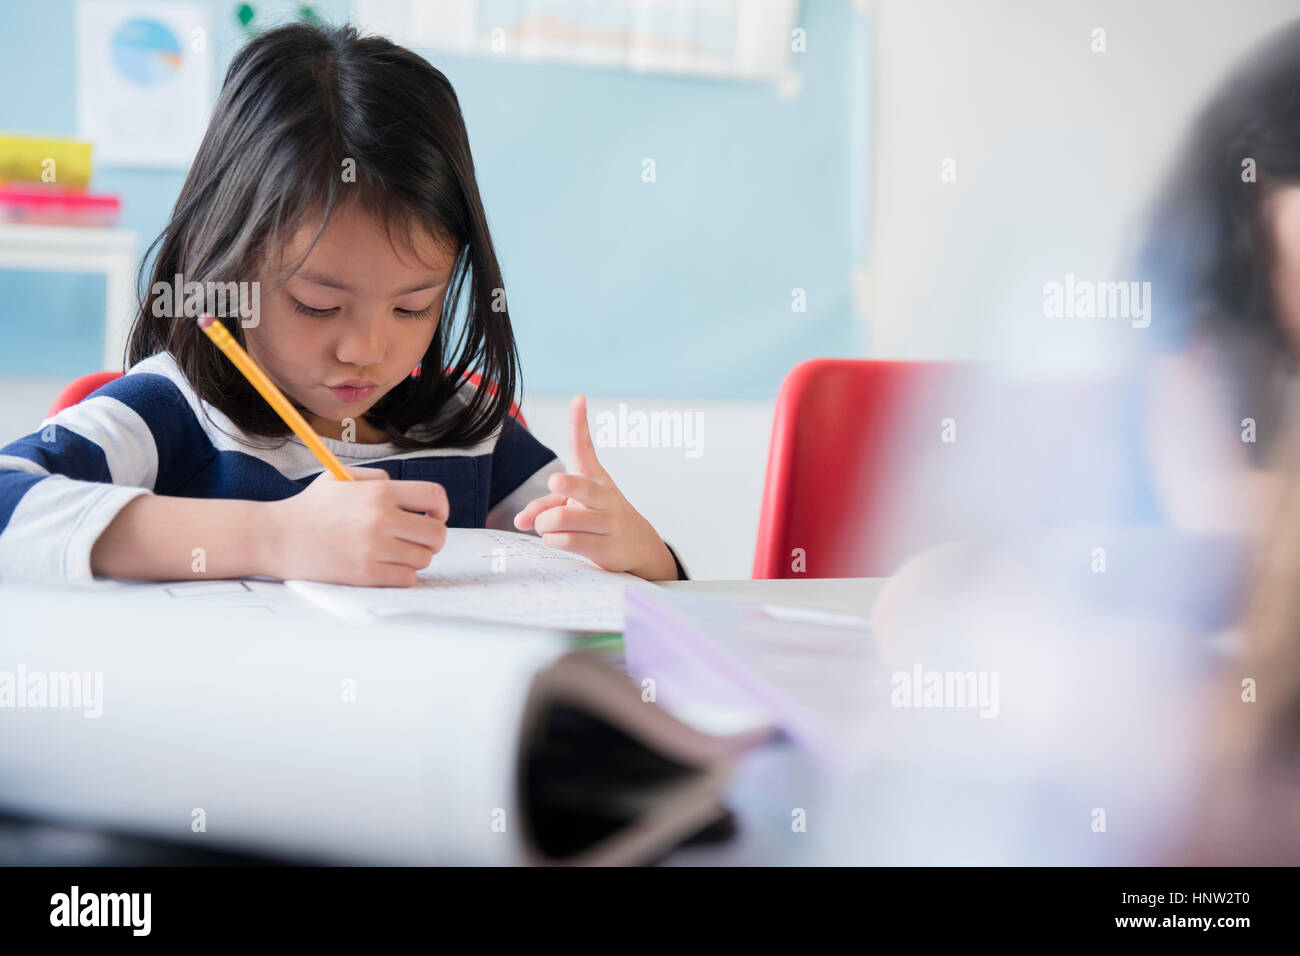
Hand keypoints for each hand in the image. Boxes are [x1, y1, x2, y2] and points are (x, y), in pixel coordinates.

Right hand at [265, 465, 447, 585]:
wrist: (276, 537)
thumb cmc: (310, 508)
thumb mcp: (341, 478)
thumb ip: (378, 479)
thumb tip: (411, 495)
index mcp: (379, 491)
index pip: (434, 497)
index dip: (441, 509)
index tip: (434, 517)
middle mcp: (381, 518)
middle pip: (437, 533)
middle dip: (433, 538)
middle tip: (417, 540)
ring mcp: (374, 548)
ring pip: (424, 559)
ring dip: (415, 558)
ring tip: (394, 553)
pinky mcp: (366, 574)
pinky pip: (407, 579)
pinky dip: (402, 575)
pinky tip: (385, 568)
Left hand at [514, 395, 678, 580]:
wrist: (638, 546)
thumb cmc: (600, 517)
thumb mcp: (575, 506)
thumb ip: (545, 506)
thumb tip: (521, 521)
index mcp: (595, 477)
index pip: (585, 447)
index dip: (580, 423)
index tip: (578, 398)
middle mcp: (603, 497)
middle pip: (581, 488)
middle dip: (567, 485)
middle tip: (555, 482)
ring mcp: (606, 522)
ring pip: (561, 519)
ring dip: (544, 525)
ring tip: (547, 527)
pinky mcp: (604, 548)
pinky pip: (565, 541)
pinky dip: (551, 540)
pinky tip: (556, 540)